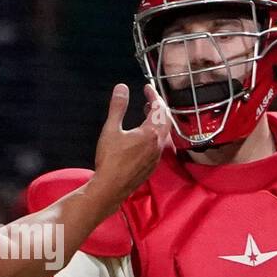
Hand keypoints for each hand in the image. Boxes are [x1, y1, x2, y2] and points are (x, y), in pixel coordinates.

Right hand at [91, 84, 168, 210]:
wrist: (111, 188)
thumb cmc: (110, 160)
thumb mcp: (111, 130)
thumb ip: (118, 107)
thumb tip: (121, 88)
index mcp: (150, 133)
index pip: (158, 108)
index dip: (154, 95)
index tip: (147, 87)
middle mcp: (158, 144)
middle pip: (166, 119)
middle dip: (159, 107)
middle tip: (149, 99)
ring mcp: (157, 155)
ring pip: (165, 132)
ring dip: (158, 120)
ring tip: (147, 113)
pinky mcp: (152, 165)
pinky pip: (160, 144)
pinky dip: (156, 133)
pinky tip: (144, 135)